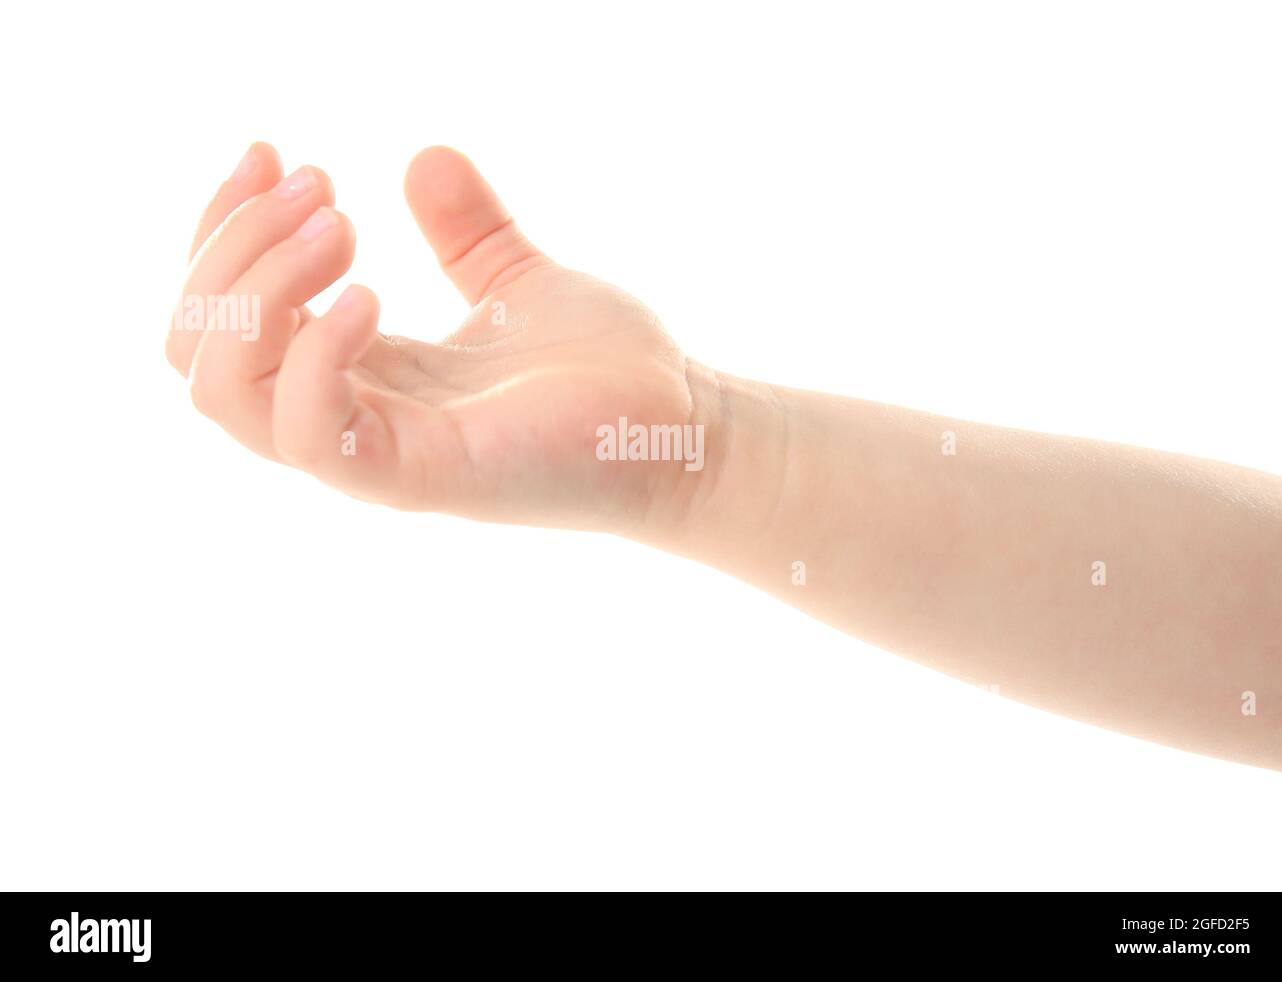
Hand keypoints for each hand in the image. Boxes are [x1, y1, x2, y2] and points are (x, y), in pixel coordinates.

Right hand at [168, 143, 715, 533]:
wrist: (686, 427)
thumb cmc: (606, 369)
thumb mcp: (517, 279)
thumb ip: (466, 231)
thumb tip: (424, 157)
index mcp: (358, 373)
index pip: (224, 317)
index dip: (223, 229)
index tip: (273, 153)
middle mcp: (351, 416)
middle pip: (197, 352)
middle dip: (230, 247)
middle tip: (317, 185)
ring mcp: (378, 454)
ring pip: (226, 394)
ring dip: (257, 289)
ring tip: (341, 227)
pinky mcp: (421, 477)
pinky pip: (311, 432)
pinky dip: (317, 351)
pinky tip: (369, 291)